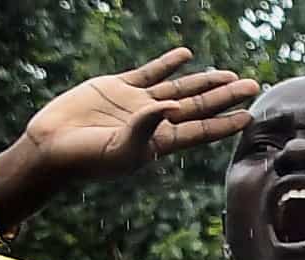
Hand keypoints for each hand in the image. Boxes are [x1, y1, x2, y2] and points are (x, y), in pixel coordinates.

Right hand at [2, 48, 256, 202]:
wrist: (52, 145)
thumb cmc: (88, 159)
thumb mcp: (122, 150)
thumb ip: (148, 128)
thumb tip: (174, 106)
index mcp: (161, 143)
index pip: (202, 131)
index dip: (226, 123)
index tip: (249, 116)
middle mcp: (155, 122)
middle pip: (199, 106)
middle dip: (226, 97)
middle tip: (253, 86)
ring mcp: (137, 103)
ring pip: (179, 88)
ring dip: (205, 81)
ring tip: (229, 74)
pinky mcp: (118, 87)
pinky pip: (150, 73)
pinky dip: (168, 63)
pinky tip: (186, 55)